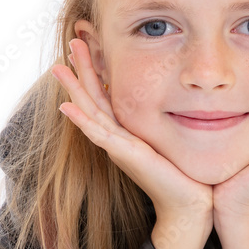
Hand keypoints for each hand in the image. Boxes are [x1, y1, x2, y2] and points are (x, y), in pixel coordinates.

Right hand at [52, 39, 213, 221]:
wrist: (189, 206)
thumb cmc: (187, 176)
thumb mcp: (173, 140)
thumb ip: (170, 122)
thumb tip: (186, 101)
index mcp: (128, 132)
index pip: (108, 95)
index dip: (99, 70)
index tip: (92, 43)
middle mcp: (119, 138)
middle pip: (94, 98)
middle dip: (82, 70)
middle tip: (71, 42)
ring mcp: (118, 147)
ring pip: (90, 112)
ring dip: (74, 89)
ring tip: (59, 67)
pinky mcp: (125, 156)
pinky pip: (99, 134)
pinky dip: (81, 121)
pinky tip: (66, 107)